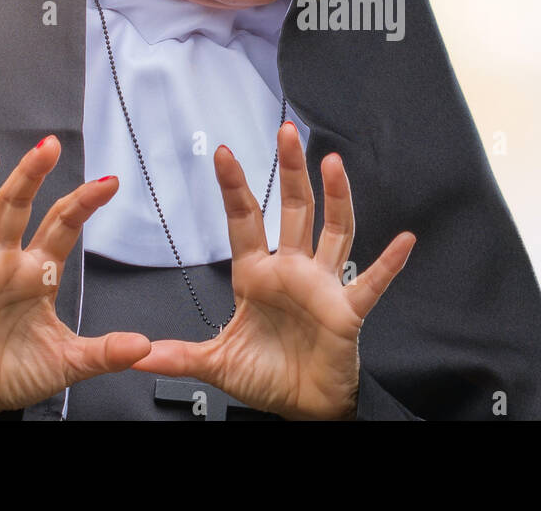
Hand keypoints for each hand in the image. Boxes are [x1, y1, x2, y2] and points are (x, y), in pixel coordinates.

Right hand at [0, 136, 150, 419]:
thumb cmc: (18, 371)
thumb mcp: (68, 362)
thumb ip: (104, 352)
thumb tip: (143, 347)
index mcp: (37, 272)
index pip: (61, 225)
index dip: (82, 203)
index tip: (109, 182)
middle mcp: (4, 265)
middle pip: (15, 209)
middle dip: (30, 176)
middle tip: (47, 146)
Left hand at [132, 122, 415, 419]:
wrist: (304, 407)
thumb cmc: (268, 377)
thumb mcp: (217, 364)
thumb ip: (180, 356)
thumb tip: (137, 355)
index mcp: (258, 276)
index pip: (245, 222)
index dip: (234, 188)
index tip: (222, 153)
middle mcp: (293, 271)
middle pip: (293, 210)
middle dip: (289, 171)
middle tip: (285, 132)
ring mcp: (323, 286)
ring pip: (333, 230)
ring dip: (335, 197)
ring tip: (332, 164)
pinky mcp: (347, 310)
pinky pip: (371, 283)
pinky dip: (389, 264)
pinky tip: (403, 241)